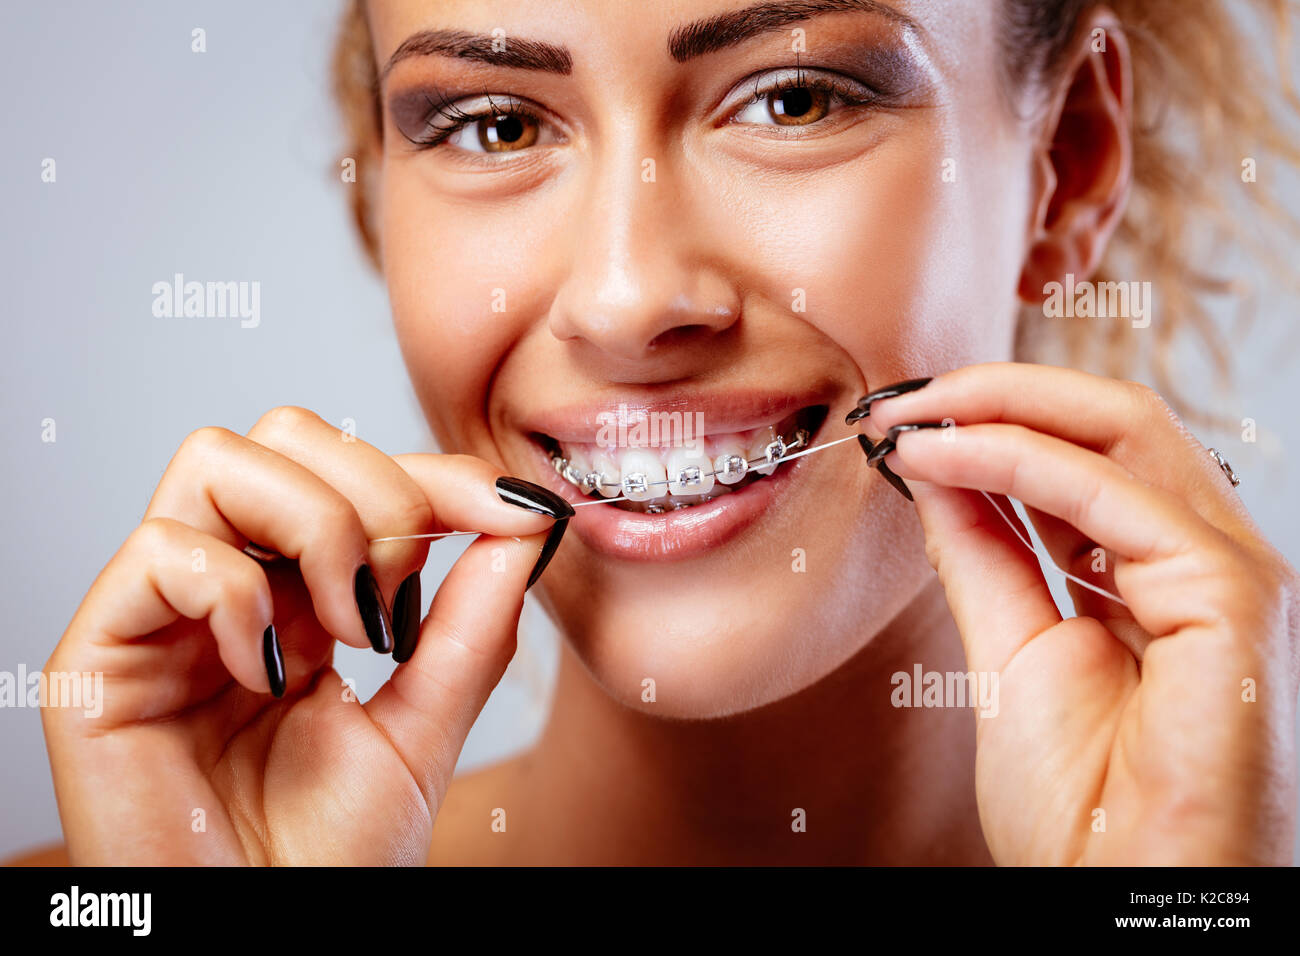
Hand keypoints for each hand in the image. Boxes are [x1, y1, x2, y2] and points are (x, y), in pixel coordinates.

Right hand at [42, 406, 569, 864]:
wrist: (270, 940)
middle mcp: (231, 585)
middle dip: (377, 494)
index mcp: (302, 592)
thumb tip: (525, 520)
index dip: (438, 474)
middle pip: (285, 434)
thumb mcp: (426, 724)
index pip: (355, 470)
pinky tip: (270, 672)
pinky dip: (237, 594)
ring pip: (218, 462)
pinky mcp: (100, 658)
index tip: (516, 512)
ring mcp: (164, 616)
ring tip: (349, 631)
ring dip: (316, 528)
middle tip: (403, 599)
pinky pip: (162, 553)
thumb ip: (474, 623)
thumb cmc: (332, 857)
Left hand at [856, 363, 1298, 864]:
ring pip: (1121, 430)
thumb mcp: (1009, 651)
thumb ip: (983, 554)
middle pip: (1113, 423)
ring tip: (908, 414)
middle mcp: (1205, 562)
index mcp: (1163, 577)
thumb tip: (936, 468)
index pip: (1087, 457)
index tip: (905, 422)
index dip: (994, 424)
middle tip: (902, 398)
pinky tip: (940, 453)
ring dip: (998, 406)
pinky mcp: (1233, 595)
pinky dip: (1015, 456)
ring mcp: (1231, 573)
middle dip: (997, 394)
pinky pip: (1112, 491)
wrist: (1124, 904)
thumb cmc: (1086, 811)